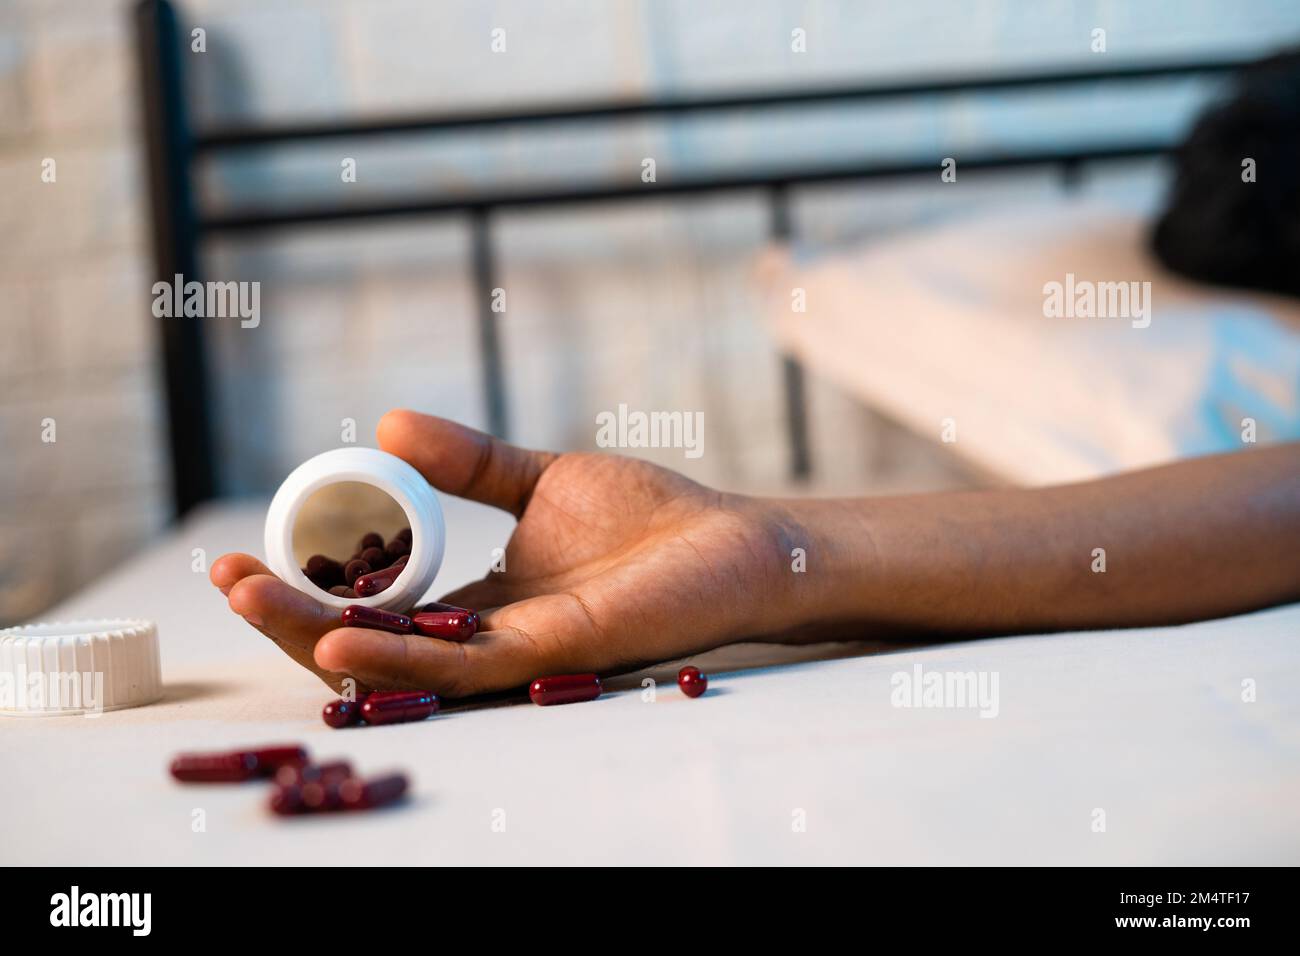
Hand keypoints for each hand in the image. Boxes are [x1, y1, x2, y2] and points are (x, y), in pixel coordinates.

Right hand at [211, 410, 806, 696]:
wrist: (730, 542)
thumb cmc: (647, 519)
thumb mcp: (538, 479)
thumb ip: (469, 464)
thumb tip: (388, 428)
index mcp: (476, 598)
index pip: (374, 604)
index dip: (308, 586)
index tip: (249, 551)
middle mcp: (483, 634)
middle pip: (370, 639)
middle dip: (292, 617)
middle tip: (230, 577)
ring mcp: (512, 651)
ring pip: (400, 662)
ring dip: (320, 636)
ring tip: (251, 598)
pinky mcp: (549, 656)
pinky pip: (461, 667)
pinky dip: (399, 656)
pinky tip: (342, 635)